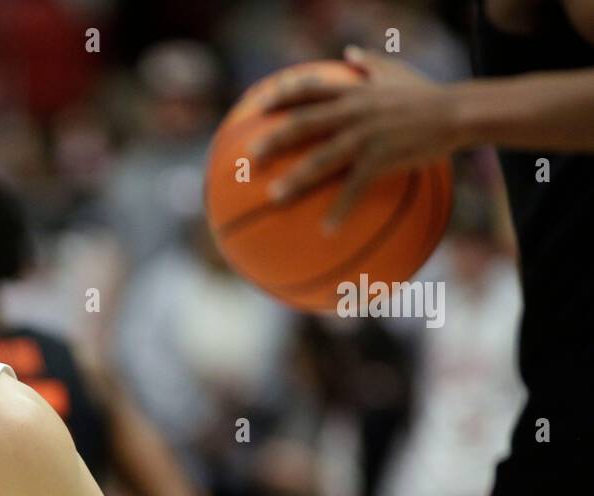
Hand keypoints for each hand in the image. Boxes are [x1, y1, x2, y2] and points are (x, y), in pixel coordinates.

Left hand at [251, 46, 465, 228]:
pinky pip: (355, 188)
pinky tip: (327, 230)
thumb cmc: (426, 94)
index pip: (310, 88)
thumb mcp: (396, 72)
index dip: (282, 94)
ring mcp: (367, 136)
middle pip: (305, 124)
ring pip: (323, 158)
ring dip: (296, 178)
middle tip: (251, 156)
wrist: (458, 113)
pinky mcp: (382, 158)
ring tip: (273, 196)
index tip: (258, 105)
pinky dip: (341, 209)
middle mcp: (354, 111)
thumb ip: (369, 63)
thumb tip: (349, 52)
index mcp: (353, 91)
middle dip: (275, 139)